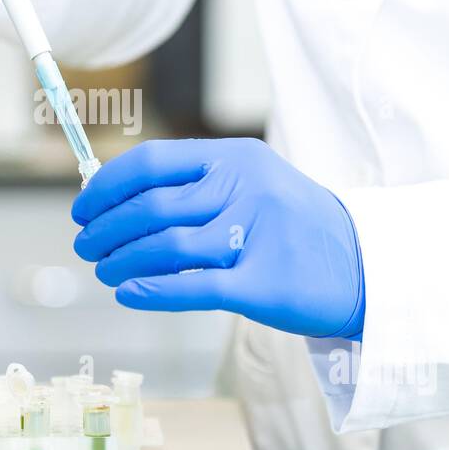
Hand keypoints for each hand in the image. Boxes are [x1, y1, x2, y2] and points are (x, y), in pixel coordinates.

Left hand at [72, 138, 364, 338]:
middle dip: (106, 229)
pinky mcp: (263, 284)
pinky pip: (193, 286)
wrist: (365, 266)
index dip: (107, 187)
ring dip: (121, 262)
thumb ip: (196, 187)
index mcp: (237, 157)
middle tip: (86, 246)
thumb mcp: (254, 185)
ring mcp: (257, 235)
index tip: (83, 208)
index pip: (152, 163)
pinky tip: (128, 293)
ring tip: (105, 271)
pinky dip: (152, 291)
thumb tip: (118, 201)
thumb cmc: (294, 227)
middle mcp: (246, 189)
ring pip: (165, 247)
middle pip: (151, 207)